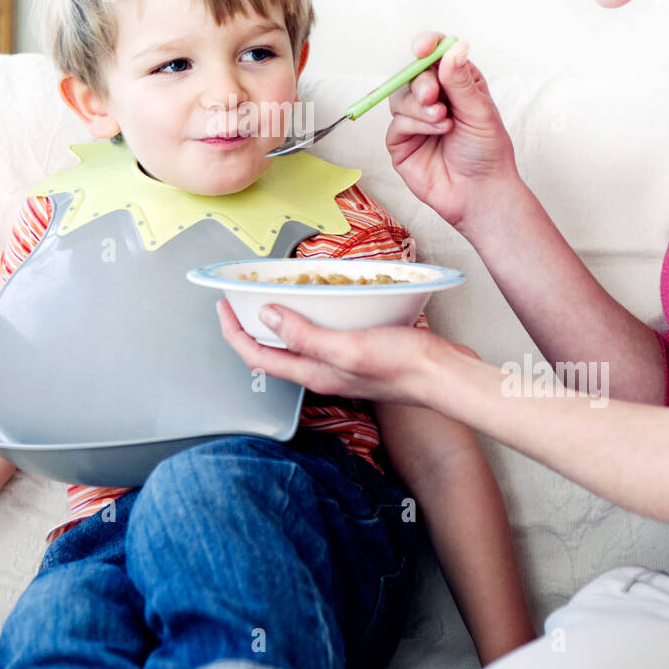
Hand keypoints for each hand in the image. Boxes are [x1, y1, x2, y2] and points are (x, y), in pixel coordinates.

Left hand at [216, 297, 480, 404]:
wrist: (445, 375)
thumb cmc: (403, 367)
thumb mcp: (347, 347)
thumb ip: (305, 335)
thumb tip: (266, 316)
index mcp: (314, 372)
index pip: (258, 356)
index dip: (234, 333)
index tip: (222, 307)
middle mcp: (324, 370)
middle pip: (274, 350)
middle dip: (251, 325)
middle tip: (241, 298)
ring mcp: (342, 362)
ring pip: (299, 341)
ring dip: (281, 318)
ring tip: (273, 294)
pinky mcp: (361, 351)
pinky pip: (325, 332)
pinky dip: (313, 314)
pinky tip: (323, 299)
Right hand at [386, 31, 519, 231]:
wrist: (480, 192)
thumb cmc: (487, 153)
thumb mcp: (480, 111)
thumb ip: (461, 81)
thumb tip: (454, 47)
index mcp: (455, 84)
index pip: (434, 55)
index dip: (426, 46)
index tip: (423, 48)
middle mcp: (433, 99)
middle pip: (411, 75)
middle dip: (421, 82)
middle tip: (434, 95)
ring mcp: (414, 120)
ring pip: (399, 97)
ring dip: (420, 107)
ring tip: (443, 121)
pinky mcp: (401, 142)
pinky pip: (397, 123)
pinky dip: (415, 125)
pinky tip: (437, 132)